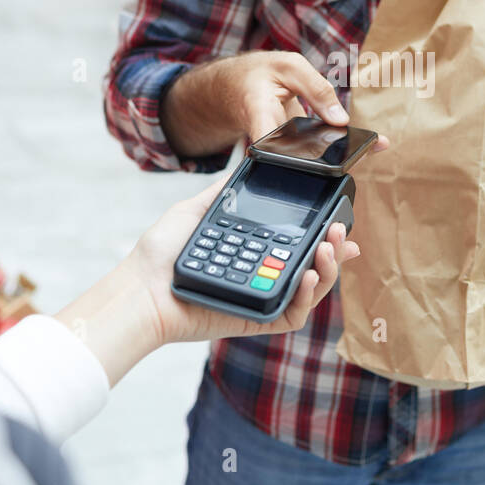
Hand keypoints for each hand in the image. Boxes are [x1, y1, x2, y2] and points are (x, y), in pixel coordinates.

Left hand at [125, 178, 359, 343]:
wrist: (143, 287)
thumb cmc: (162, 252)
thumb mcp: (197, 210)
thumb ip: (225, 192)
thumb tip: (247, 163)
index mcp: (256, 252)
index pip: (298, 242)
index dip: (323, 232)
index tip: (339, 218)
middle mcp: (264, 275)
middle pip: (313, 265)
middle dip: (335, 248)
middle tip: (341, 231)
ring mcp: (263, 298)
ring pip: (311, 289)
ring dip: (328, 270)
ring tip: (329, 248)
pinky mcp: (258, 321)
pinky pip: (294, 314)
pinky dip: (306, 297)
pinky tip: (306, 274)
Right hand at [164, 50, 389, 154]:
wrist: (236, 86)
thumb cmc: (258, 73)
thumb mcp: (288, 67)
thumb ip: (316, 89)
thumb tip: (341, 119)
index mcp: (259, 116)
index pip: (271, 147)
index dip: (293, 159)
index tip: (315, 164)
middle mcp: (269, 141)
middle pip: (301, 160)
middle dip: (334, 160)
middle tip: (365, 153)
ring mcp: (282, 148)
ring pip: (313, 158)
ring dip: (344, 153)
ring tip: (375, 145)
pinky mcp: (294, 149)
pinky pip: (317, 151)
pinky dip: (341, 146)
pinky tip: (368, 143)